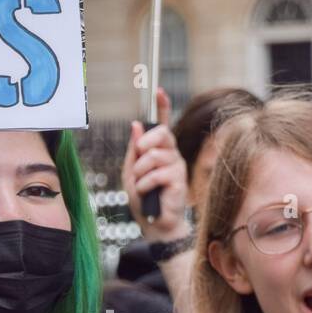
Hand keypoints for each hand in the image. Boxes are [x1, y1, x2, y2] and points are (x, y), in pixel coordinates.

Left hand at [121, 87, 188, 243]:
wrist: (152, 222)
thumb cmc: (142, 197)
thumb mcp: (131, 171)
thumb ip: (134, 149)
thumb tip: (136, 124)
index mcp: (159, 149)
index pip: (163, 123)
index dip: (162, 106)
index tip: (158, 90)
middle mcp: (171, 154)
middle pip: (162, 133)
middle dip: (145, 143)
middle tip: (139, 157)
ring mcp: (177, 167)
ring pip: (155, 156)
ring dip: (140, 171)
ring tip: (140, 184)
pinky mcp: (180, 181)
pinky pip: (158, 174)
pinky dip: (145, 184)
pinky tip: (147, 192)